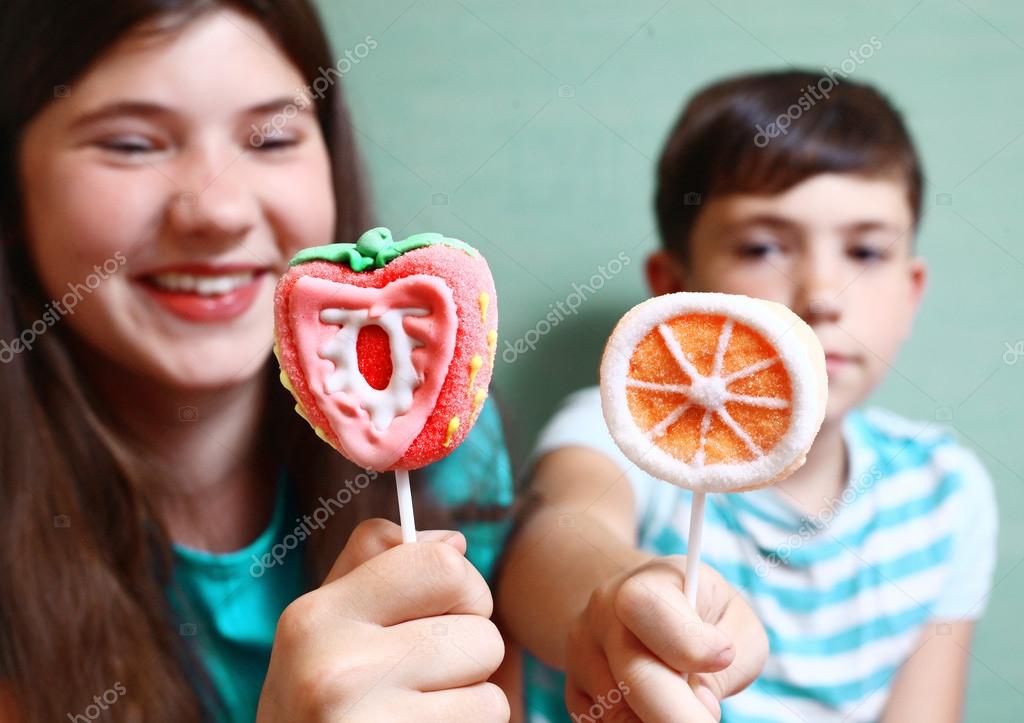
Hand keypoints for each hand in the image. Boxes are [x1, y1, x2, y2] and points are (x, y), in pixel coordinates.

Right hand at [257, 519, 509, 721]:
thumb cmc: (314, 706)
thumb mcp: (319, 632)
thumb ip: (375, 568)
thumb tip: (455, 542)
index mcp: (315, 618)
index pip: (445, 567)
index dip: (462, 590)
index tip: (442, 613)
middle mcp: (337, 672)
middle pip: (482, 634)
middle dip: (468, 656)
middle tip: (423, 679)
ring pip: (492, 695)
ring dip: (468, 707)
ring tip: (416, 716)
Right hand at [565, 556, 767, 721]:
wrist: (641, 607)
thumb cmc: (702, 615)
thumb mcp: (733, 622)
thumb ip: (730, 662)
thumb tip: (700, 704)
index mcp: (646, 583)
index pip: (648, 608)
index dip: (689, 643)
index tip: (723, 656)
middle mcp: (603, 613)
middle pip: (633, 675)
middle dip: (677, 713)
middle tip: (709, 721)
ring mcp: (582, 652)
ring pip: (617, 709)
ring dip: (657, 718)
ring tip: (685, 705)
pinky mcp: (574, 688)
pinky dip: (635, 722)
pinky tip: (653, 707)